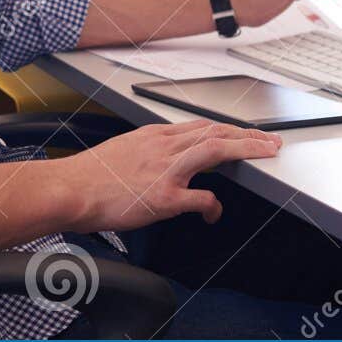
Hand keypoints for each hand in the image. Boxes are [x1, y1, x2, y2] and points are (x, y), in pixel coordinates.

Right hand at [58, 120, 281, 229]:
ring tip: (267, 154)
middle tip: (270, 141)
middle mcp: (163, 147)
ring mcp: (166, 170)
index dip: (228, 129)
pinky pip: (201, 198)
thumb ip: (146, 153)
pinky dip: (214, 207)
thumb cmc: (89, 176)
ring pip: (216, 149)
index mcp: (153, 136)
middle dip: (247, 135)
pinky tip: (214, 214)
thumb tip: (160, 162)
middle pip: (215, 132)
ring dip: (246, 149)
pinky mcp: (164, 196)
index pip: (200, 127)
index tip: (245, 134)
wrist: (70, 189)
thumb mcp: (121, 151)